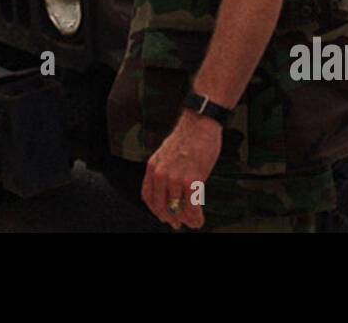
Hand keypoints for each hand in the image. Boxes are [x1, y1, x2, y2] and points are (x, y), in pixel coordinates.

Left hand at [142, 112, 221, 229]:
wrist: (199, 123)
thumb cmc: (186, 137)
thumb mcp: (165, 153)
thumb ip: (164, 170)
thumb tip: (169, 190)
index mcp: (153, 167)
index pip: (148, 196)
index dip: (155, 210)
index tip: (162, 217)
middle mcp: (161, 174)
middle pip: (161, 206)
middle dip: (170, 218)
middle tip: (177, 224)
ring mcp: (176, 177)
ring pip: (178, 208)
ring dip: (186, 220)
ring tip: (193, 223)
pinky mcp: (192, 179)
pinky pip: (192, 206)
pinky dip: (196, 216)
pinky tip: (199, 219)